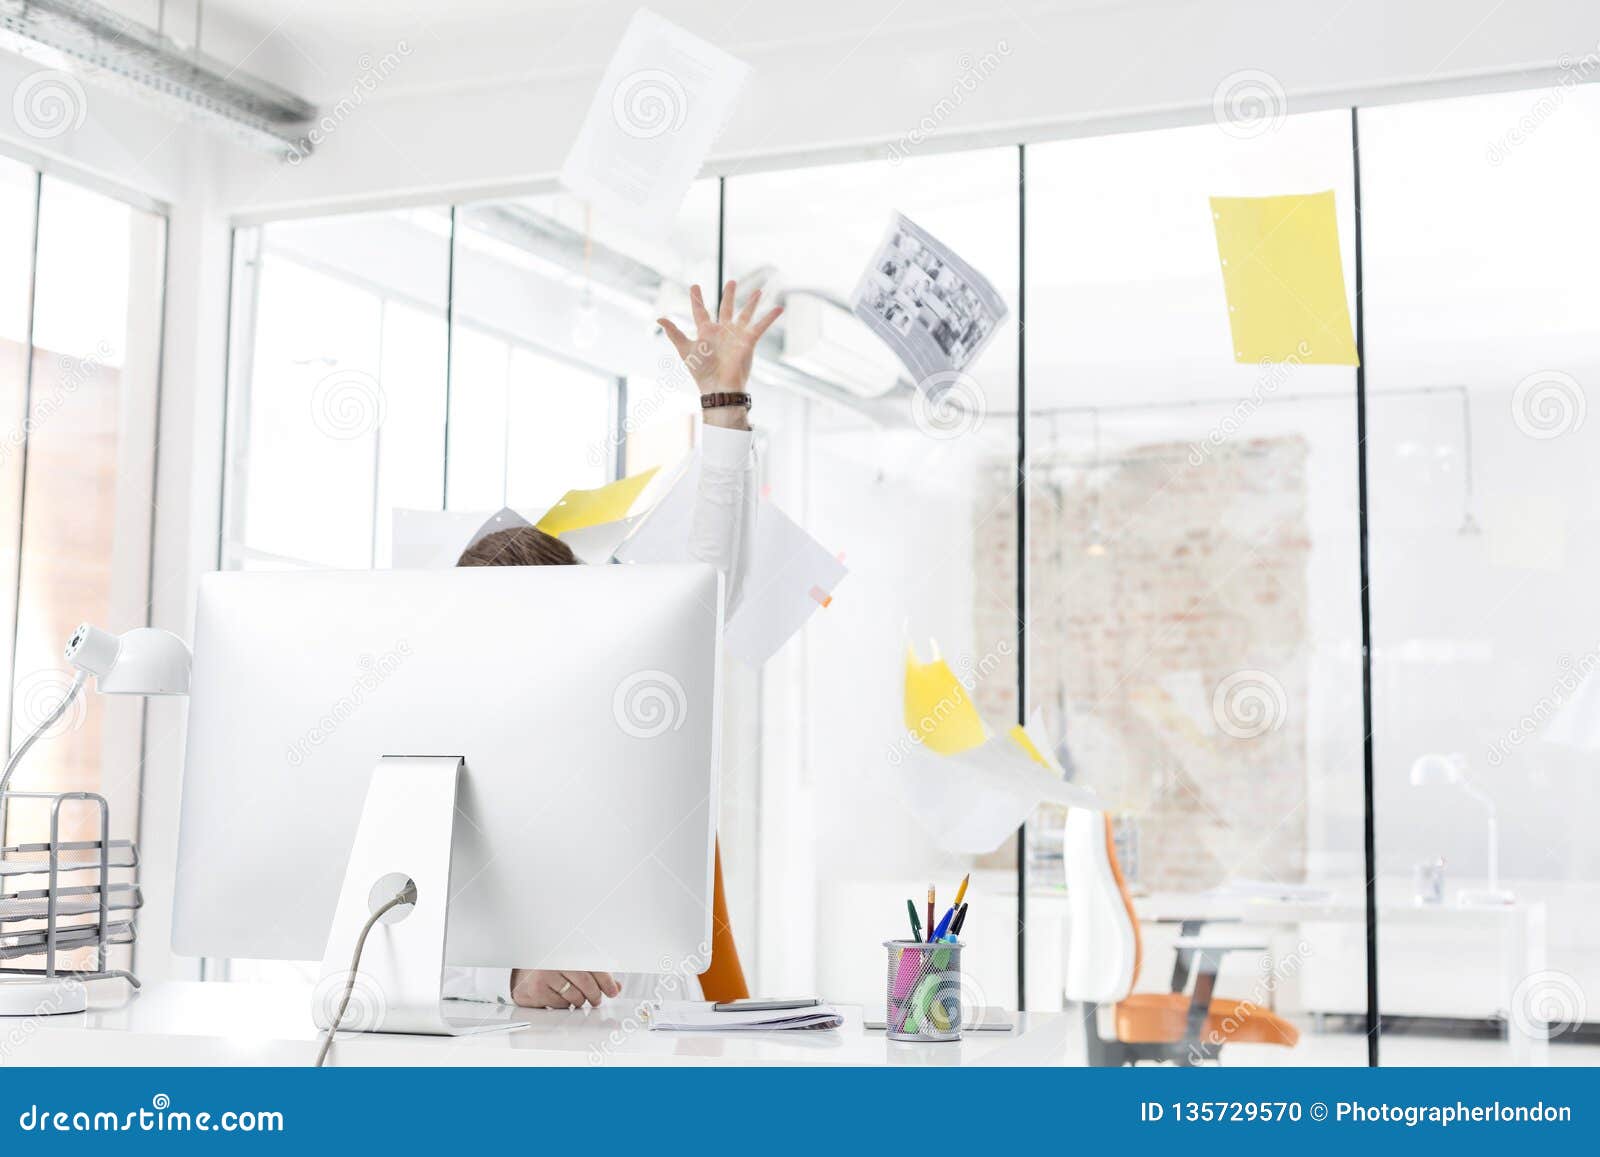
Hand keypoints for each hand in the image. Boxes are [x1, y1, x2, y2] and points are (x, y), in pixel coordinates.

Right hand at [510, 968, 619, 1008]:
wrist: (523, 968)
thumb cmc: (551, 965)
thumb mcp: (574, 963)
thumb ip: (596, 973)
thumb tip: (615, 987)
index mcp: (569, 949)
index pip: (594, 967)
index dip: (606, 982)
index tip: (613, 991)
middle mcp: (557, 960)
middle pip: (586, 984)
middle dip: (595, 995)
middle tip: (596, 999)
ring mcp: (545, 975)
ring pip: (575, 997)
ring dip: (580, 1001)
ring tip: (578, 997)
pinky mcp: (537, 990)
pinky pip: (560, 1005)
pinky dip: (565, 1004)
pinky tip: (561, 997)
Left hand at [658, 280, 781, 429]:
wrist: (720, 386)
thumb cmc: (701, 370)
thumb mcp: (685, 348)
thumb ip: (674, 332)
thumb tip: (659, 318)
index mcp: (706, 332)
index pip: (700, 311)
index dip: (697, 298)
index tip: (695, 286)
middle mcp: (722, 331)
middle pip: (726, 308)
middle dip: (728, 295)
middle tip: (731, 282)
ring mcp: (736, 335)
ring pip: (745, 314)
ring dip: (752, 302)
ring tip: (759, 291)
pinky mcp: (749, 340)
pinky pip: (761, 325)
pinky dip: (770, 317)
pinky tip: (780, 308)